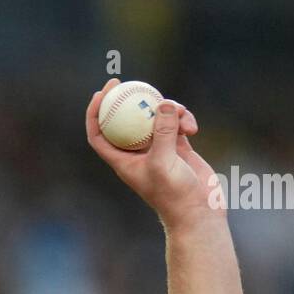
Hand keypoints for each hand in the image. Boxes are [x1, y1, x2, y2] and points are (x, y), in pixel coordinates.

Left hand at [85, 78, 222, 229]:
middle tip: (127, 82)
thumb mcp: (164, 162)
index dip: (95, 114)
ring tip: (182, 117)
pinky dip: (183, 119)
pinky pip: (176, 122)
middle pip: (124, 121)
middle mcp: (137, 153)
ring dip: (167, 110)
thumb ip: (162, 133)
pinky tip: (193, 126)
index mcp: (122, 160)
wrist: (199, 211)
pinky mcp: (178, 146)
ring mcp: (158, 148)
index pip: (99, 134)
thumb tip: (163, 103)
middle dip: (124, 100)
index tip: (101, 94)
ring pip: (155, 118)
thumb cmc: (174, 194)